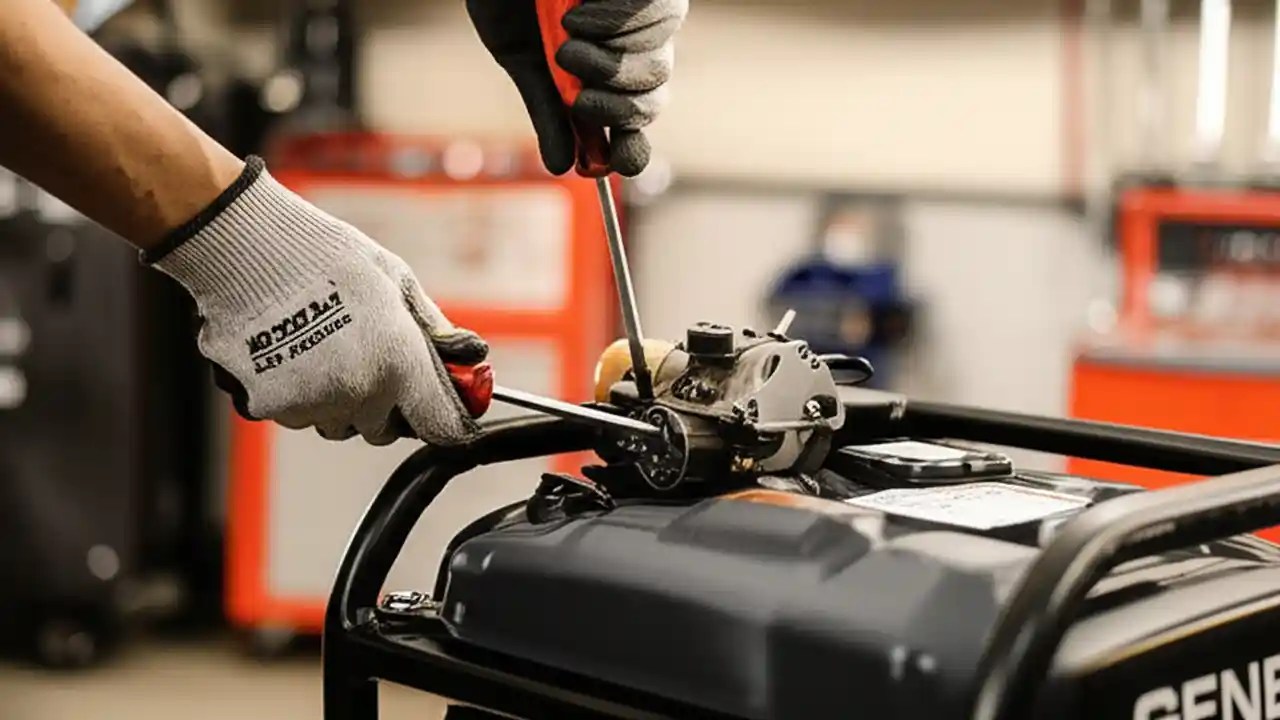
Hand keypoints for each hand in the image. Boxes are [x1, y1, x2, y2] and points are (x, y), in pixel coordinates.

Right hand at [147, 157, 488, 446]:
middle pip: (384, 429)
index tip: (442, 405)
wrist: (247, 249)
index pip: (442, 426)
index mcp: (399, 365)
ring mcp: (310, 405)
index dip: (446, 417)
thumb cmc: (328, 257)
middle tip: (369, 357)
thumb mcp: (398, 283)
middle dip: (384, 404)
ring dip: (339, 401)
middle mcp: (358, 394)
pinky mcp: (268, 406)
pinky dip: (298, 392)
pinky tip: (291, 348)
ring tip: (325, 346)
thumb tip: (469, 356)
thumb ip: (435, 330)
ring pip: (338, 423)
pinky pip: (296, 413)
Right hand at [468, 0, 686, 176]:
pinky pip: (655, 16)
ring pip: (658, 63)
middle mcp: (630, 42)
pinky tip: (577, 14)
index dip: (635, 145)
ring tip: (566, 38)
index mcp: (603, 68)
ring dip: (608, 63)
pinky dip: (615, 23)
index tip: (621, 163)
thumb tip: (561, 168)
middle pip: (653, 96)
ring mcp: (642, 13)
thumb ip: (546, 110)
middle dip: (617, 108)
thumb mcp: (521, 58)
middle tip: (580, 98)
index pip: (635, 115)